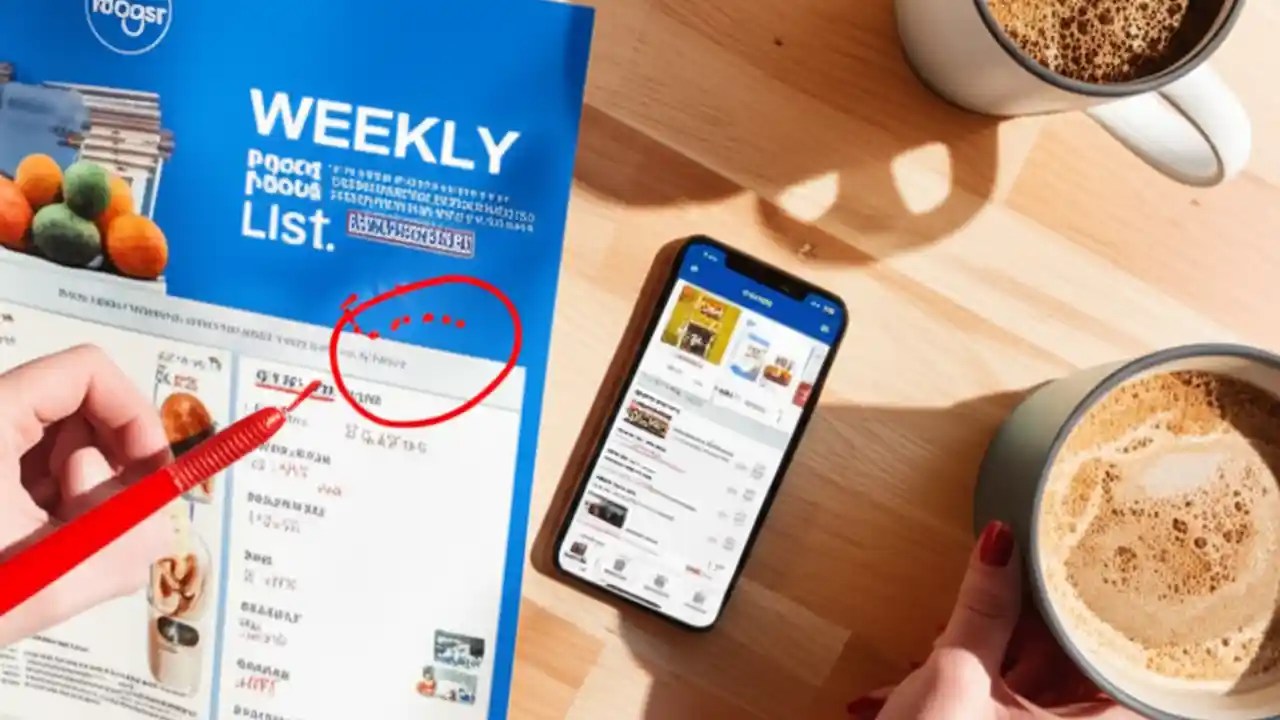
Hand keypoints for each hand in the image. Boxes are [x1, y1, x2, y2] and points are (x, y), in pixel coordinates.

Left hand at [0, 345, 172, 645]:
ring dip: (87, 503)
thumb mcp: (40, 579)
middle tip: (106, 526)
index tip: (150, 475)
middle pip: (85, 413)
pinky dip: (62, 518)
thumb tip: (159, 525)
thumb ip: (121, 551)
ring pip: (68, 452)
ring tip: (59, 551)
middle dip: (113, 471)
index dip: (135, 417)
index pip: (88, 372)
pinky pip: (44, 483)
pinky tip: (40, 554)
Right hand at [848, 521, 1141, 719]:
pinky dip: (965, 681)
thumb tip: (1001, 544)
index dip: (1080, 598)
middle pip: (1065, 656)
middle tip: (988, 586)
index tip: (1059, 558)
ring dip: (981, 650)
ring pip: (1027, 676)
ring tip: (942, 636)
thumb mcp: (956, 675)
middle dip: (1016, 622)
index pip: (1109, 642)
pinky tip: (918, 678)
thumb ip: (983, 607)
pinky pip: (999, 700)